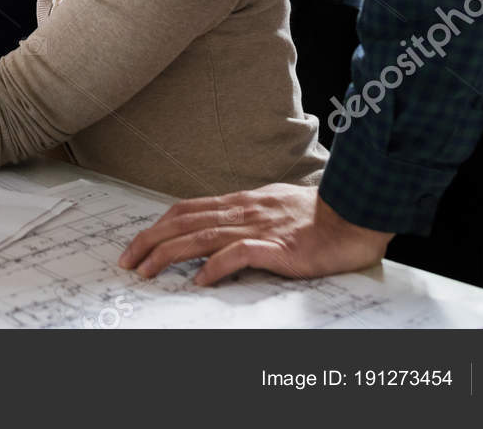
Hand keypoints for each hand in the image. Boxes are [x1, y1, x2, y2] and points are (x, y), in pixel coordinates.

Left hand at [118, 183, 393, 285]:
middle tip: (127, 261)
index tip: (136, 244)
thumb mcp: (272, 207)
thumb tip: (216, 228)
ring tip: (147, 272)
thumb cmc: (318, 215)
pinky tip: (200, 280)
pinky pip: (240, 254)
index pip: (186, 209)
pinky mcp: (278, 246)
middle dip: (149, 241)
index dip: (157, 226)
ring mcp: (260, 227)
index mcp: (241, 202)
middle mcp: (243, 211)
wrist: (356, 212)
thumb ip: (245, 216)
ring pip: (202, 236)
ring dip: (169, 254)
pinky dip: (216, 265)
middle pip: (183, 221)